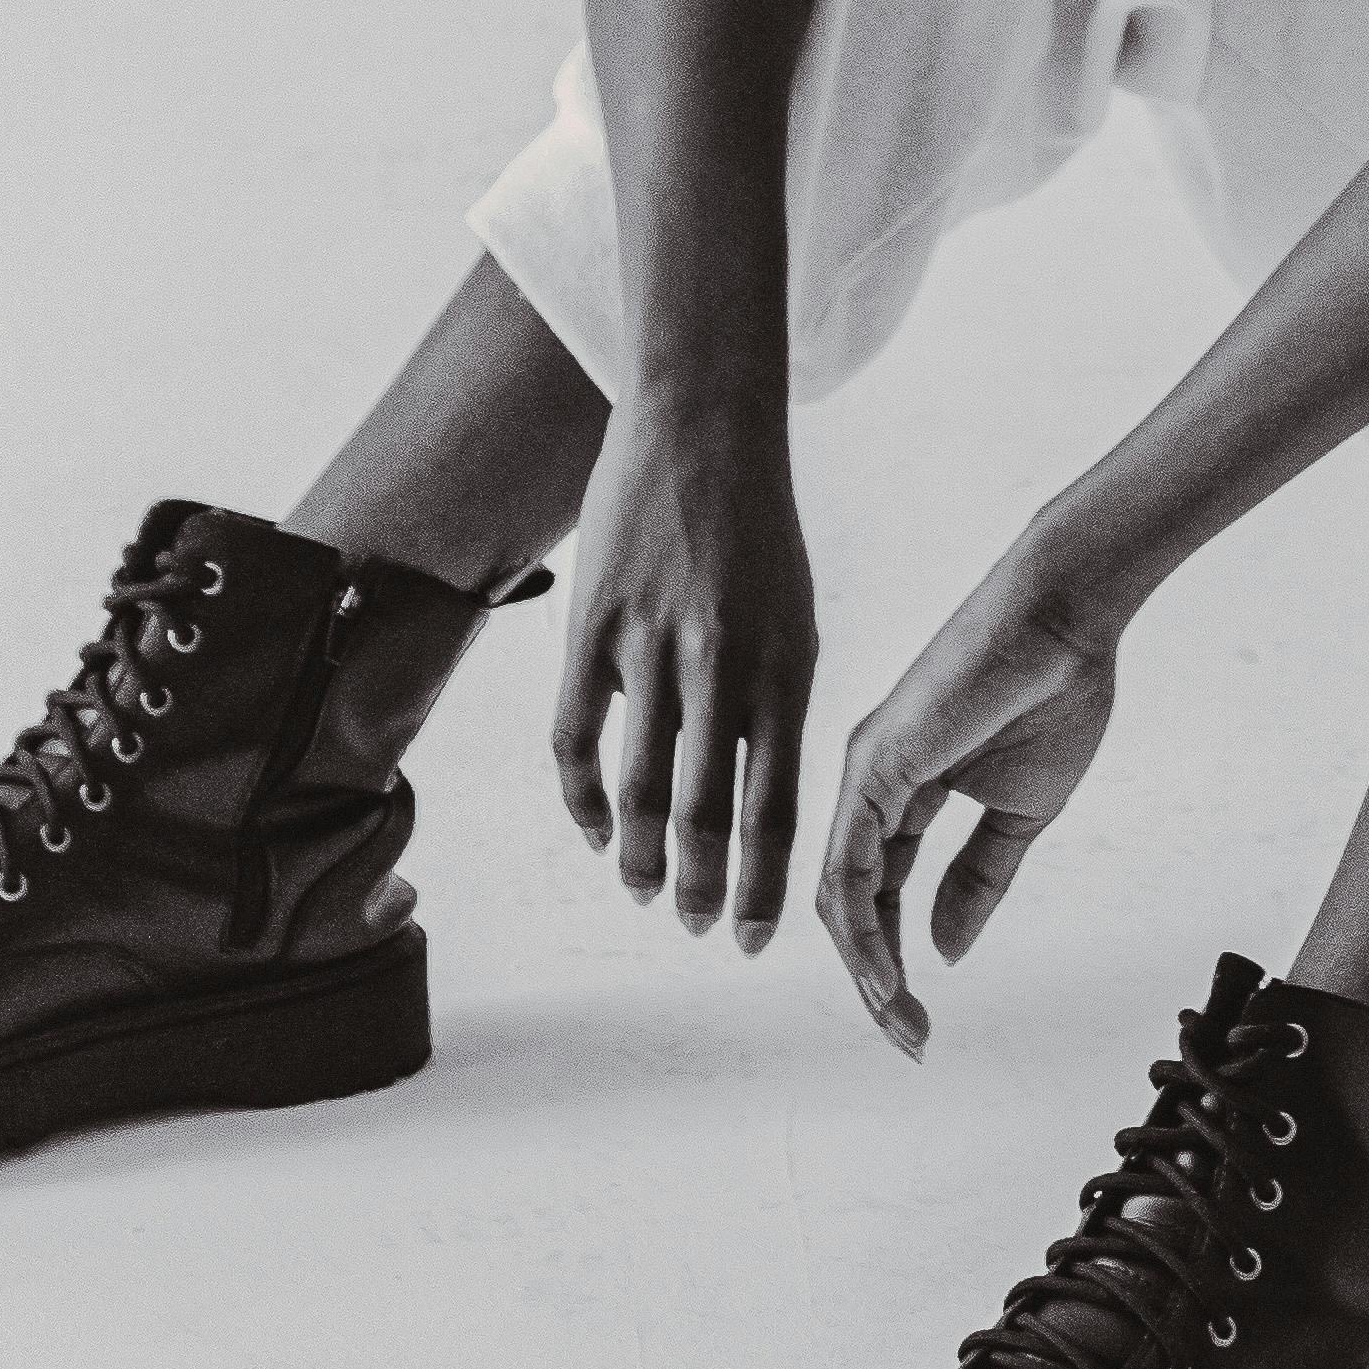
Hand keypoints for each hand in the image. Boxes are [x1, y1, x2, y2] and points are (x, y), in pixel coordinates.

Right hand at [551, 394, 818, 947]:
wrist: (702, 429)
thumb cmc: (756, 533)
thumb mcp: (792, 619)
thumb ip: (773, 704)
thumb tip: (754, 797)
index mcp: (785, 670)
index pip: (775, 808)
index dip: (761, 886)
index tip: (751, 940)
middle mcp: (721, 668)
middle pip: (706, 814)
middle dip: (702, 889)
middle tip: (695, 926)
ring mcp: (650, 649)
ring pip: (640, 789)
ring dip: (641, 858)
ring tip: (645, 892)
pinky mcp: (592, 629)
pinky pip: (576, 739)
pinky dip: (583, 800)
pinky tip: (596, 832)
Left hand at [814, 535, 1126, 1053]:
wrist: (1067, 619)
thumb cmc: (1054, 694)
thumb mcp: (1019, 812)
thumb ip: (978, 878)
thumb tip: (946, 949)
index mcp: (898, 794)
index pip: (874, 896)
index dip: (892, 963)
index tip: (919, 1024)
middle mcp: (868, 788)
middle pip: (848, 905)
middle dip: (874, 982)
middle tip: (909, 1041)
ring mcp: (865, 775)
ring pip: (840, 894)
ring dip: (867, 969)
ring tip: (900, 1022)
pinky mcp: (875, 765)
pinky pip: (852, 862)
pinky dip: (863, 926)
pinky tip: (886, 972)